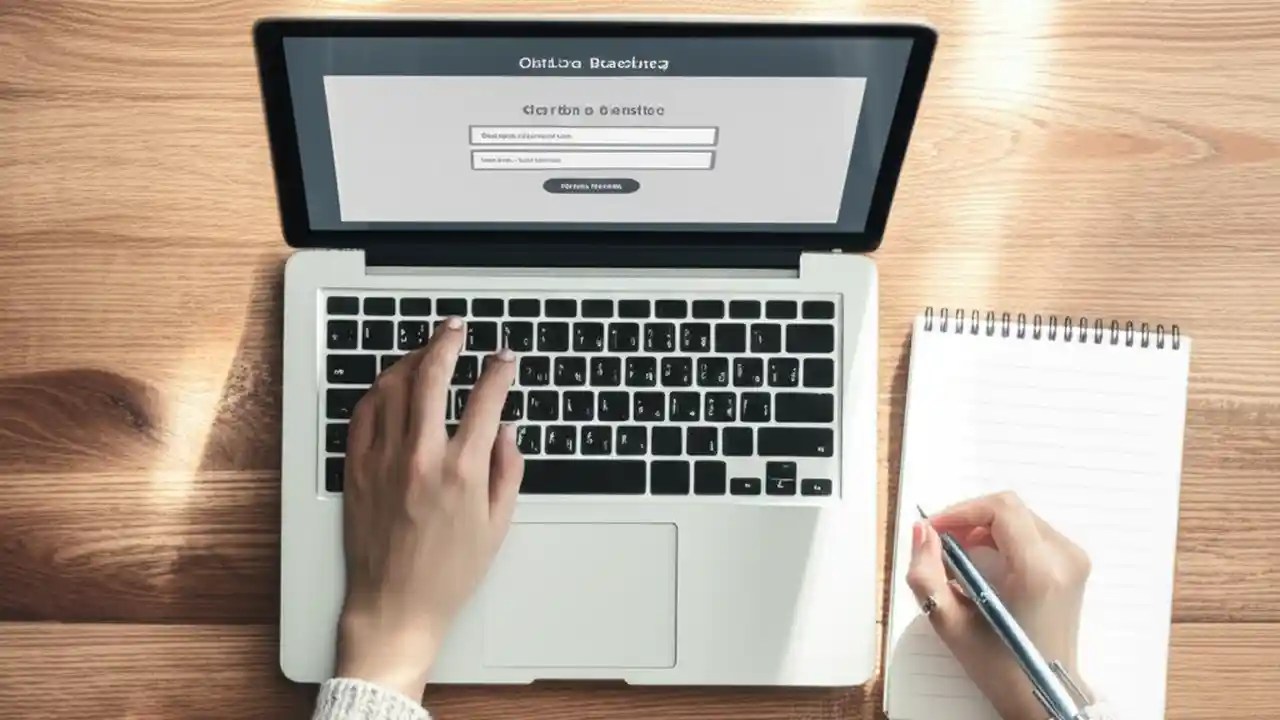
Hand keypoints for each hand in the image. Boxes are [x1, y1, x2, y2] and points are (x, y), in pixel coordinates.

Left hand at [335, 317, 523, 698]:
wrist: (395, 606)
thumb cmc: (448, 574)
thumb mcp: (498, 525)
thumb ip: (509, 470)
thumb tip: (507, 431)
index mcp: (463, 471)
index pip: (486, 399)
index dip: (498, 370)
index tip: (504, 358)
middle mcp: (421, 458)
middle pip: (432, 377)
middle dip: (448, 343)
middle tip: (457, 328)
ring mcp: (384, 460)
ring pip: (393, 387)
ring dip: (412, 358)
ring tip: (426, 348)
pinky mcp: (357, 469)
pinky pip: (364, 413)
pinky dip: (379, 389)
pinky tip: (391, 382)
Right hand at [906, 492, 1091, 719]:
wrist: (1044, 693)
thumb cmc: (999, 666)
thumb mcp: (950, 624)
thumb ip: (926, 574)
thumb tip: (922, 531)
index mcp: (1039, 571)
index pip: (1001, 509)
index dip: (961, 511)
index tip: (934, 529)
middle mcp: (1064, 558)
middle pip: (1009, 510)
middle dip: (969, 520)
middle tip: (941, 544)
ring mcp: (1073, 560)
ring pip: (1018, 518)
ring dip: (983, 529)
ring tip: (958, 557)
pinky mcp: (1072, 565)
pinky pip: (1030, 533)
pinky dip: (1000, 538)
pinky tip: (982, 563)